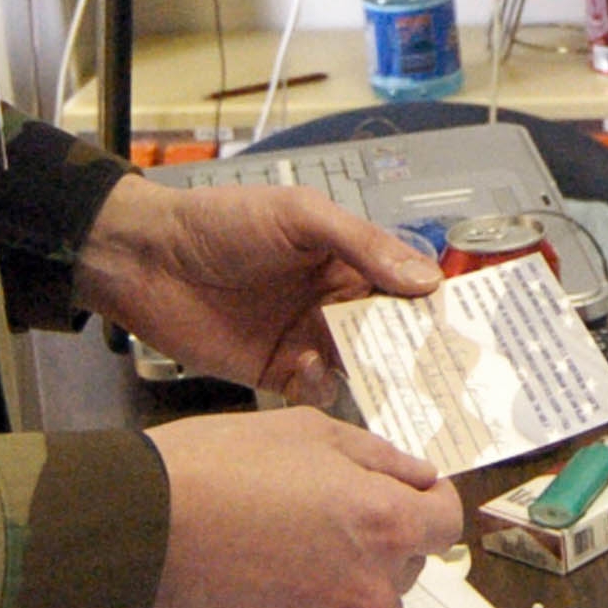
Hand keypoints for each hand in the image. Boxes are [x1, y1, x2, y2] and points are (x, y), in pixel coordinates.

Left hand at [75, 177, 440, 403]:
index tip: (462, 326)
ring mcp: (306, 337)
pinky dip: (324, 388)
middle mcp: (333, 300)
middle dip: (414, 351)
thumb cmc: (219, 222)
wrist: (145, 260)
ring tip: (388, 383)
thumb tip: (425, 280)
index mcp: (346, 256)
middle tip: (440, 371)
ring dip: (376, 376)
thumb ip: (361, 244)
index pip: (404, 283)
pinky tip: (312, 368)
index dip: (433, 304)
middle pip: (390, 332)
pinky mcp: (275, 372)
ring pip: (360, 367)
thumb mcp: (298, 216)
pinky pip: (317, 391)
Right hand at [144, 410, 465, 607]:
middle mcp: (370, 587)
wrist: (138, 531)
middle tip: (323, 511)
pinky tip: (263, 578)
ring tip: (288, 546)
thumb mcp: (309, 431)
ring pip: (368, 605)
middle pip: (407, 565)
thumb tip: (417, 478)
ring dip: (349, 578)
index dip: (428, 502)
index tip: (410, 495)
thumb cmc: (216, 471)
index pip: (445, 522)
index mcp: (384, 523)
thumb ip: (379, 457)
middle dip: (380, 536)